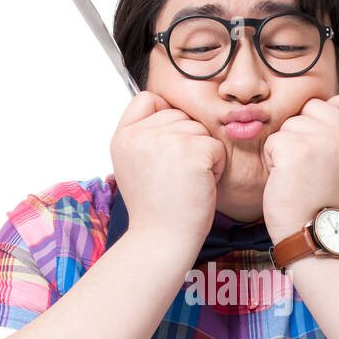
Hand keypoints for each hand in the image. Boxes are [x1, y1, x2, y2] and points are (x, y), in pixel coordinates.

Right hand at [109, 91, 226, 246]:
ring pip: (200, 130)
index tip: (167, 147)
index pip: (148, 99)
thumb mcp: (133, 165)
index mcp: (122, 137)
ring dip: (203, 155)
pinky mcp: (191, 151)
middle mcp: (139, 135)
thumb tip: (169, 110)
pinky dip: (216, 167)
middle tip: (176, 176)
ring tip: (187, 182)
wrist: (161, 240)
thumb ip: (144, 136)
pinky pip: (216, 146)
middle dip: (187, 141)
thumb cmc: (155, 209)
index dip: (165, 116)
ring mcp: (165, 141)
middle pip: (180, 115)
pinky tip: (200, 186)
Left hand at [260, 93, 338, 242]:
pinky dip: (272, 160)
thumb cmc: (327, 204)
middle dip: (303, 131)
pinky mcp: (294, 149)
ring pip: (289, 124)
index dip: (329, 113)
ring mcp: (321, 140)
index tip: (323, 140)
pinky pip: (273, 141)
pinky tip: (286, 180)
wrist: (315, 235)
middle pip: (311, 107)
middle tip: (308, 166)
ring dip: (286, 148)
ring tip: (298, 176)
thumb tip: (327, 108)